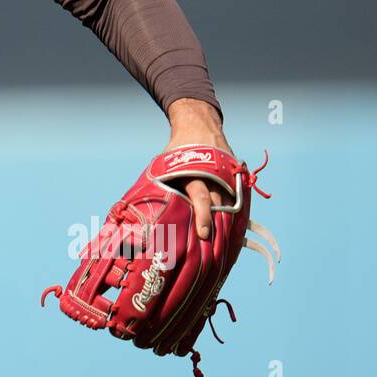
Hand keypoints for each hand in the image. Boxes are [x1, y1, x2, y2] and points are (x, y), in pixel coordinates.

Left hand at [164, 98, 233, 240]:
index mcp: (194, 171)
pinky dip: (236, 215)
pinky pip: (239, 200)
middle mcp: (215, 175)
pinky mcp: (237, 178)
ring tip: (224, 246)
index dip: (202, 217)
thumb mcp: (164, 164)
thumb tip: (137, 209)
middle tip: (214, 249)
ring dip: (228, 224)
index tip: (202, 235)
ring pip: (232, 205)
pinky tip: (233, 232)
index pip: (201, 197)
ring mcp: (229, 176)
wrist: (199, 126)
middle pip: (220, 205)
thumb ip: (158, 184)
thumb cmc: (177, 150)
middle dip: (218, 227)